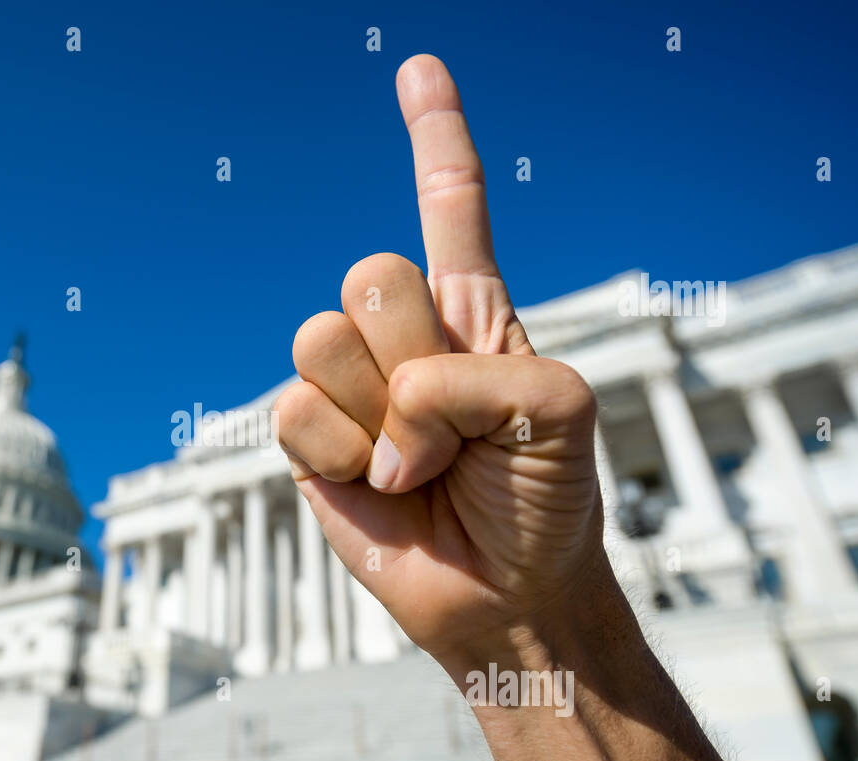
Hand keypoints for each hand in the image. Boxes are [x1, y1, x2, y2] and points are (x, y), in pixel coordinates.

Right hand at [273, 55, 603, 665]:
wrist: (508, 596)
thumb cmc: (547, 502)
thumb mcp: (563, 412)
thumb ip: (482, 373)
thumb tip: (392, 404)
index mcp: (471, 313)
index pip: (449, 206)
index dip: (434, 136)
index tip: (418, 67)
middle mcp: (402, 340)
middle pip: (369, 274)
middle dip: (412, 351)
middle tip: (451, 424)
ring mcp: (351, 390)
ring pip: (320, 339)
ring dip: (381, 417)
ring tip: (421, 467)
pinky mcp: (310, 443)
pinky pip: (295, 411)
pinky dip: (345, 457)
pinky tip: (380, 487)